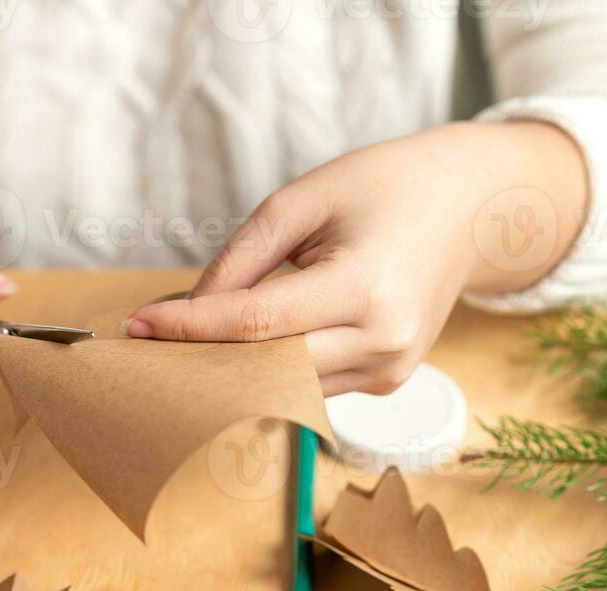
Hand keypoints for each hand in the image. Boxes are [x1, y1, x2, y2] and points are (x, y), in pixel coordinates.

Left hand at [122, 122, 587, 395]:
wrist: (470, 207)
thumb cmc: (383, 188)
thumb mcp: (303, 200)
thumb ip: (240, 260)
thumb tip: (186, 315)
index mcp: (366, 286)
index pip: (257, 324)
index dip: (190, 328)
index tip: (135, 326)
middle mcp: (384, 341)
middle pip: (266, 368)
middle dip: (201, 360)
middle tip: (142, 348)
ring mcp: (391, 370)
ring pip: (285, 387)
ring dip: (231, 372)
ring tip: (182, 348)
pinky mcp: (389, 383)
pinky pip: (311, 385)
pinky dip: (269, 371)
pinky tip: (237, 353)